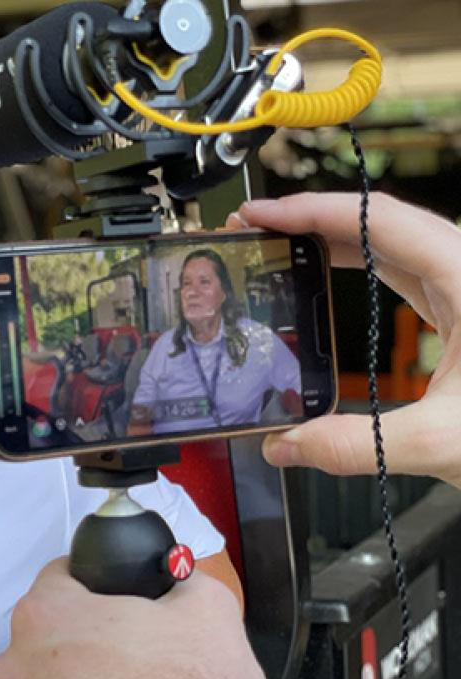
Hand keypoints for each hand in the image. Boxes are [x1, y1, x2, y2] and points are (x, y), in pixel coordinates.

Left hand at [0, 561, 270, 678]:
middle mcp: (16, 672)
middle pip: (41, 644)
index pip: (57, 579)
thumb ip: (177, 576)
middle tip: (125, 664)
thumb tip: (175, 577)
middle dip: (78, 649)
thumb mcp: (208, 607)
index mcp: (46, 618)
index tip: (108, 603)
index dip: (91, 586)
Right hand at [229, 193, 460, 488]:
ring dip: (337, 238)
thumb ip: (356, 444)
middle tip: (259, 229)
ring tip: (284, 244)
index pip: (380, 221)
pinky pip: (408, 266)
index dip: (312, 211)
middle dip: (314, 218)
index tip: (263, 217)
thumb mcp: (445, 443)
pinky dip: (363, 260)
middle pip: (384, 221)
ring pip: (397, 240)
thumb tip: (287, 445)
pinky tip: (335, 271)